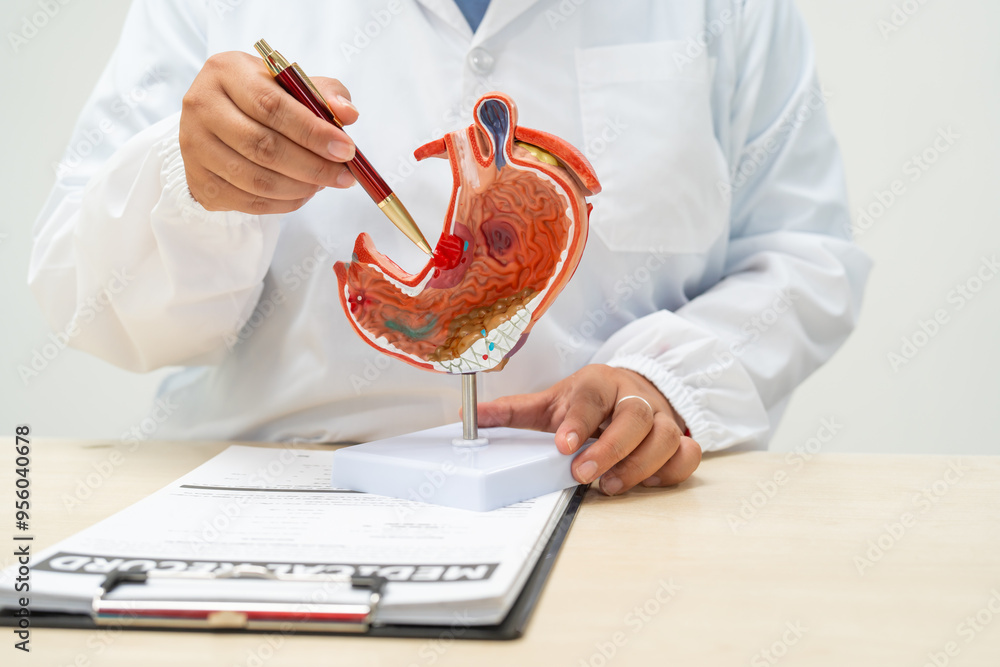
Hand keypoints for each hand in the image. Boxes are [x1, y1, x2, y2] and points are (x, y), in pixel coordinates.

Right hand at [179, 51, 359, 213]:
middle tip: (344, 176)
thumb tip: (348, 114)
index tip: (346, 149)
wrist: (217, 119)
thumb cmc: (262, 98)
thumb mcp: (291, 84)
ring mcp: (194, 146)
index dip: (313, 132)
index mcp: (226, 71)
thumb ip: (324, 93)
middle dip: (313, 166)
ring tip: (324, 184)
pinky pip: (248, 202)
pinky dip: (284, 203)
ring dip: (300, 188)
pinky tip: (303, 193)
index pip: (271, 106)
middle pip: (263, 147)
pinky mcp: (197, 180)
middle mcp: (201, 106)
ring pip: (256, 180)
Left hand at [477, 365, 701, 494]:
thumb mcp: (552, 401)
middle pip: (636, 417)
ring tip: (609, 486)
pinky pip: (689, 454)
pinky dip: (671, 471)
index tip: (563, 445)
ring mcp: (663, 417)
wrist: (634, 389)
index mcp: (600, 382)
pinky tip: (647, 481)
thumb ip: (514, 411)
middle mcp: (635, 396)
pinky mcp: (681, 438)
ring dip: (639, 465)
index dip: (579, 421)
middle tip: (583, 473)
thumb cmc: (590, 401)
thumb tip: (470, 415)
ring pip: (666, 437)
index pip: (591, 396)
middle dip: (611, 448)